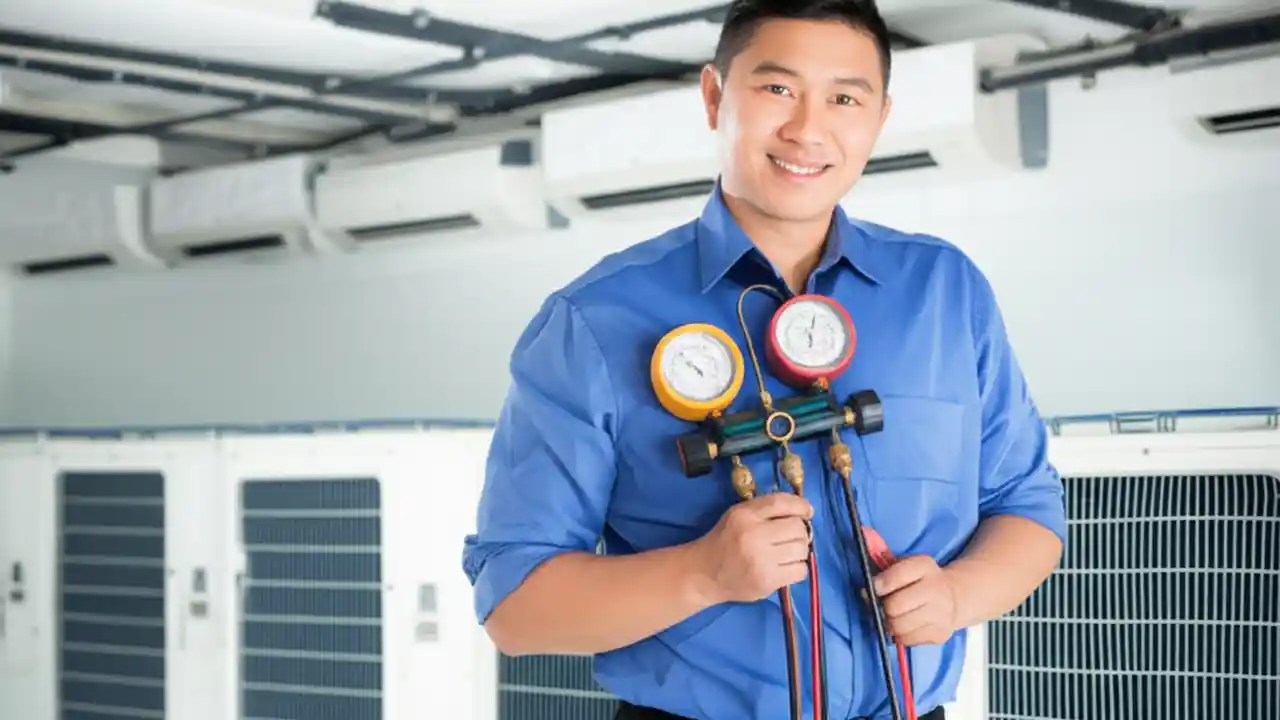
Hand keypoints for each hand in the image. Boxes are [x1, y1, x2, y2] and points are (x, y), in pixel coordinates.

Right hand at [692, 492, 813, 603]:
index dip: (801, 505)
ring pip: (801, 549)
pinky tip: (786, 567)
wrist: (704, 573)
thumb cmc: (724, 540)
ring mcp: (761, 560)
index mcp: (744, 515)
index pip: (781, 503)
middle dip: (800, 531)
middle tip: (792, 537)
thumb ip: (765, 509)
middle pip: (797, 527)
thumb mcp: (738, 515)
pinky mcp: (767, 581)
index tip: (807, 511)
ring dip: (800, 550)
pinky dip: (798, 568)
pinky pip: (800, 571)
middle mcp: (753, 535)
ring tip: (788, 552)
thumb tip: (802, 509)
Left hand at [872, 554, 958, 646]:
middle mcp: (936, 588)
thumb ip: (885, 574)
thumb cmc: (919, 581)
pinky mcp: (940, 634)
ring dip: (890, 623)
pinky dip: (900, 635)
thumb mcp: (905, 566)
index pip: (896, 575)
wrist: (953, 597)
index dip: (879, 585)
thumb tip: (865, 591)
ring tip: (893, 617)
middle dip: (884, 607)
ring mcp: (941, 613)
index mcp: (924, 566)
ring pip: (899, 626)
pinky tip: (905, 626)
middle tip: (884, 606)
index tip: (876, 588)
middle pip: (895, 606)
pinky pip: (907, 640)